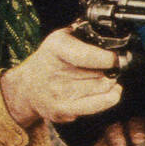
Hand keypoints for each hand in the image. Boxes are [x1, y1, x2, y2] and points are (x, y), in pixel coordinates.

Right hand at [0, 27, 123, 128]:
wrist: (28, 87)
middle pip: (102, 72)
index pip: (87, 56)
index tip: (115, 57)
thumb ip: (88, 35)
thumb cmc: (52, 59)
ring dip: (109, 82)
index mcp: (57, 46)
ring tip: (99, 77)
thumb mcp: (65, 37)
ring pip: (104, 86)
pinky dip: (110, 97)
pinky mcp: (63, 110)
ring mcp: (59, 92)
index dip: (107, 58)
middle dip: (111, 69)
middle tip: (106, 66)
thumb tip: (116, 42)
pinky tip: (110, 91)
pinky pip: (99, 104)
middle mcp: (56, 71)